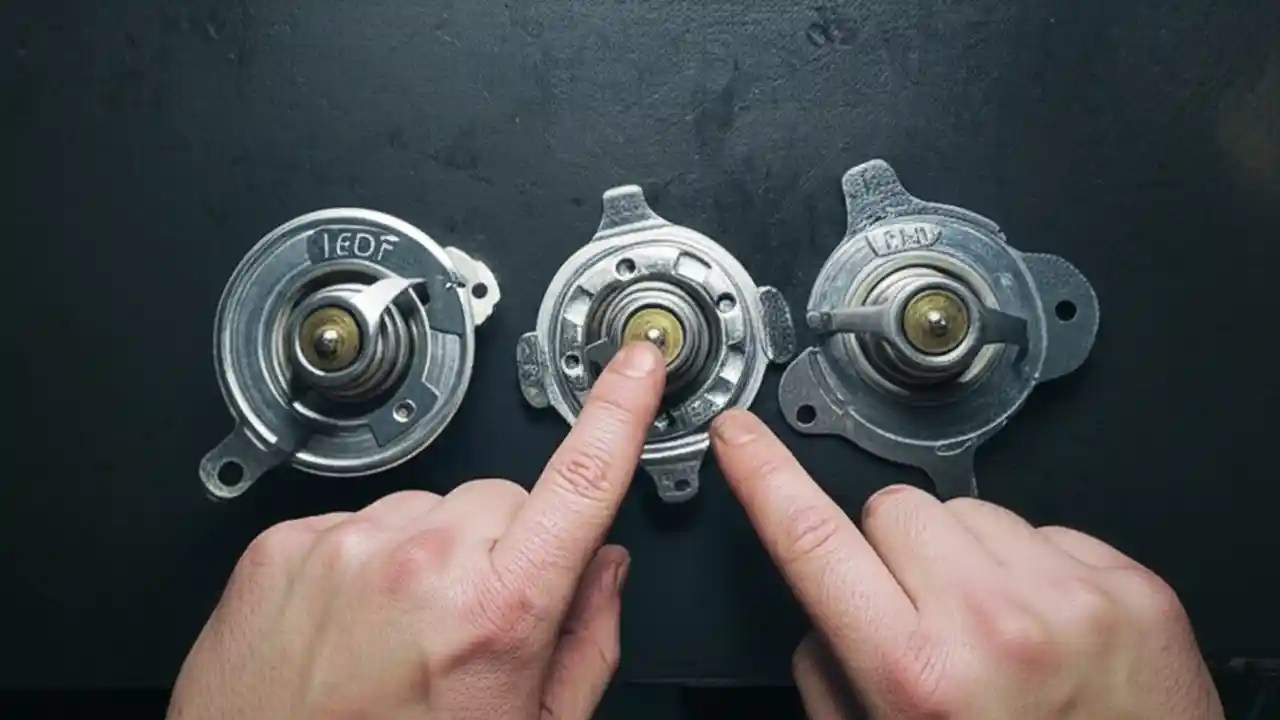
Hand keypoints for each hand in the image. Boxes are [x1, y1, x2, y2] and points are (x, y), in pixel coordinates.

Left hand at [168, 342, 665, 719]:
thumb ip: (587, 640)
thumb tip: (604, 566)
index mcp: (499, 611)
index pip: (580, 480)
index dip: (619, 411)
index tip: (635, 365)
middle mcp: (421, 563)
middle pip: (501, 497)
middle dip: (505, 542)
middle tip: (472, 617)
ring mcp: (346, 546)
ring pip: (429, 507)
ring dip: (431, 550)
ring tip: (403, 629)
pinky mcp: (284, 544)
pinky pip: (357, 521)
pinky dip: (367, 560)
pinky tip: (353, 622)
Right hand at [711, 410, 1223, 719]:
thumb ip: (833, 673)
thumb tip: (826, 604)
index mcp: (917, 677)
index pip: (814, 541)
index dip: (764, 476)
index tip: (740, 436)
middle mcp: (995, 626)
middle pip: (896, 508)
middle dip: (894, 552)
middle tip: (925, 621)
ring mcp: (1073, 600)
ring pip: (972, 510)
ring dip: (969, 559)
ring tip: (999, 637)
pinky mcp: (1133, 590)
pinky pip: (1048, 531)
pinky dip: (1036, 572)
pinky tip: (1050, 633)